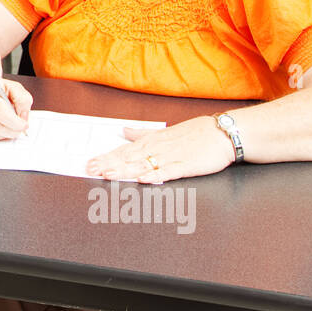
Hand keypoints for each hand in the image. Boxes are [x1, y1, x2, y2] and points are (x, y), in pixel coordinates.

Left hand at [86, 116, 234, 182]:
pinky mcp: (186, 166)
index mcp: (151, 141)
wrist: (222, 133)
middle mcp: (158, 148)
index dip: (106, 157)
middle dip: (108, 164)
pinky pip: (168, 172)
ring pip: (143, 165)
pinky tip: (143, 179)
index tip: (90, 163)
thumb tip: (124, 130)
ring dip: (125, 170)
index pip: (124, 150)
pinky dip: (155, 176)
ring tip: (107, 175)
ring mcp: (171, 157)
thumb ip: (142, 133)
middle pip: (128, 158)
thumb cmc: (194, 133)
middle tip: (90, 170)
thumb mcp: (164, 131)